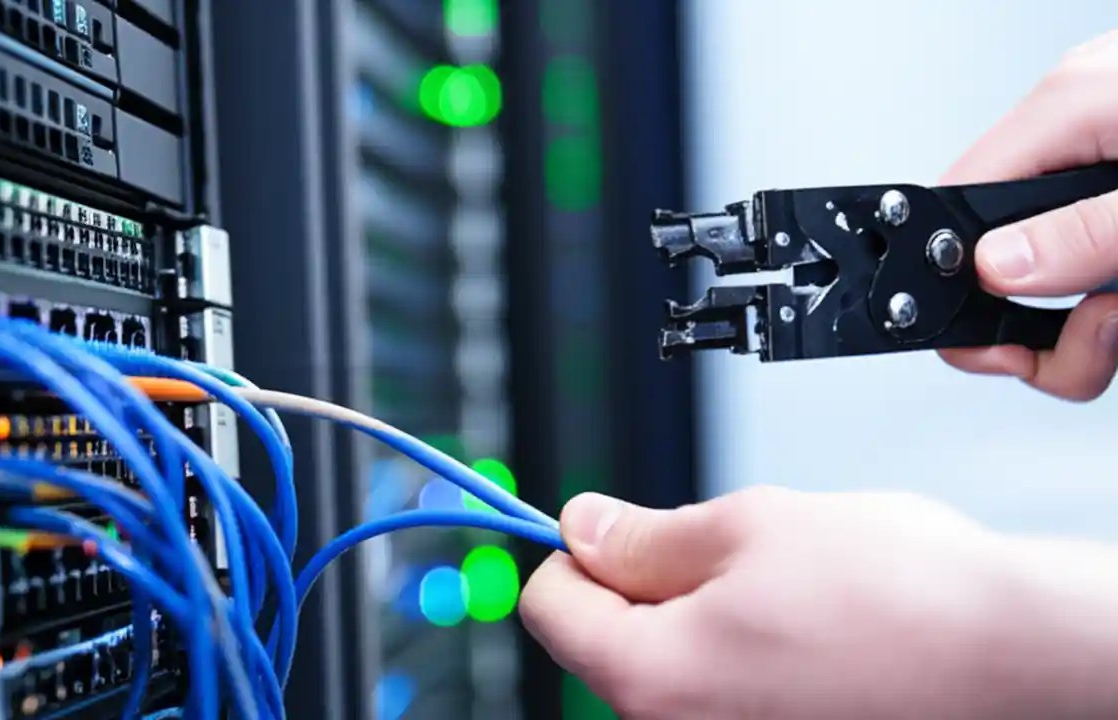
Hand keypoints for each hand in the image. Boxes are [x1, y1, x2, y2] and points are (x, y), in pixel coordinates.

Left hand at [520, 488, 1117, 718]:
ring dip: (698, 614)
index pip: (549, 608)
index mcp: (652, 679)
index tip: (602, 526)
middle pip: (606, 641)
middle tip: (714, 547)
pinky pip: (722, 692)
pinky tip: (800, 627)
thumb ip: (642, 535)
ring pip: (671, 662)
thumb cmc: (901, 597)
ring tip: (775, 587)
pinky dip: (741, 651)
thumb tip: (582, 527)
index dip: (569, 551)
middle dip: (642, 583)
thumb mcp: (747, 526)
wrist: (1018, 659)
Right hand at [938, 29, 1117, 399]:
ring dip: (1093, 328)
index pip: (948, 205)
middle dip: (1041, 327)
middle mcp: (1075, 137)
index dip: (952, 287)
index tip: (996, 349)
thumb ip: (1085, 231)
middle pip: (995, 257)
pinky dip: (1114, 307)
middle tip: (1097, 340)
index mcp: (1066, 109)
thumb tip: (997, 270)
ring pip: (1049, 279)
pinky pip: (1090, 267)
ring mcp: (1104, 167)